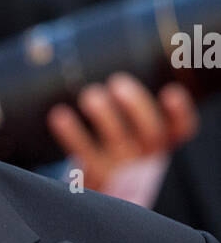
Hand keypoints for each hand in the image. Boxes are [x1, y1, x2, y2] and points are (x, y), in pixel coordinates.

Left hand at [46, 74, 199, 191]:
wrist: (90, 188)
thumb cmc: (113, 146)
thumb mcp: (129, 129)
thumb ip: (126, 102)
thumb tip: (100, 54)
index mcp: (161, 142)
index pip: (181, 130)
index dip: (179, 113)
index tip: (169, 92)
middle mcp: (145, 158)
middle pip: (151, 136)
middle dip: (136, 107)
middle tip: (117, 83)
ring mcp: (119, 172)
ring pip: (118, 146)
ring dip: (104, 117)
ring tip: (90, 95)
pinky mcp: (92, 179)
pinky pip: (84, 158)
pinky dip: (72, 136)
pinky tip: (60, 115)